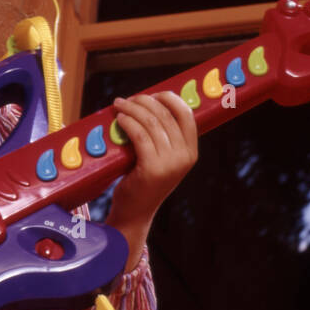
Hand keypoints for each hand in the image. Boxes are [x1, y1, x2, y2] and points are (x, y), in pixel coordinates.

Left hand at [108, 91, 197, 223]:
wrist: (134, 214)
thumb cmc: (143, 183)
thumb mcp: (161, 160)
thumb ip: (163, 138)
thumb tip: (149, 105)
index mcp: (191, 153)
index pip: (186, 114)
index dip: (168, 99)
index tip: (151, 95)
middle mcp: (184, 157)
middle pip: (165, 115)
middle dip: (144, 101)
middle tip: (127, 100)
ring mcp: (169, 164)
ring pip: (151, 122)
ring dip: (132, 109)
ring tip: (119, 105)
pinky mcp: (151, 169)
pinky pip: (140, 135)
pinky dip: (128, 123)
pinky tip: (120, 119)